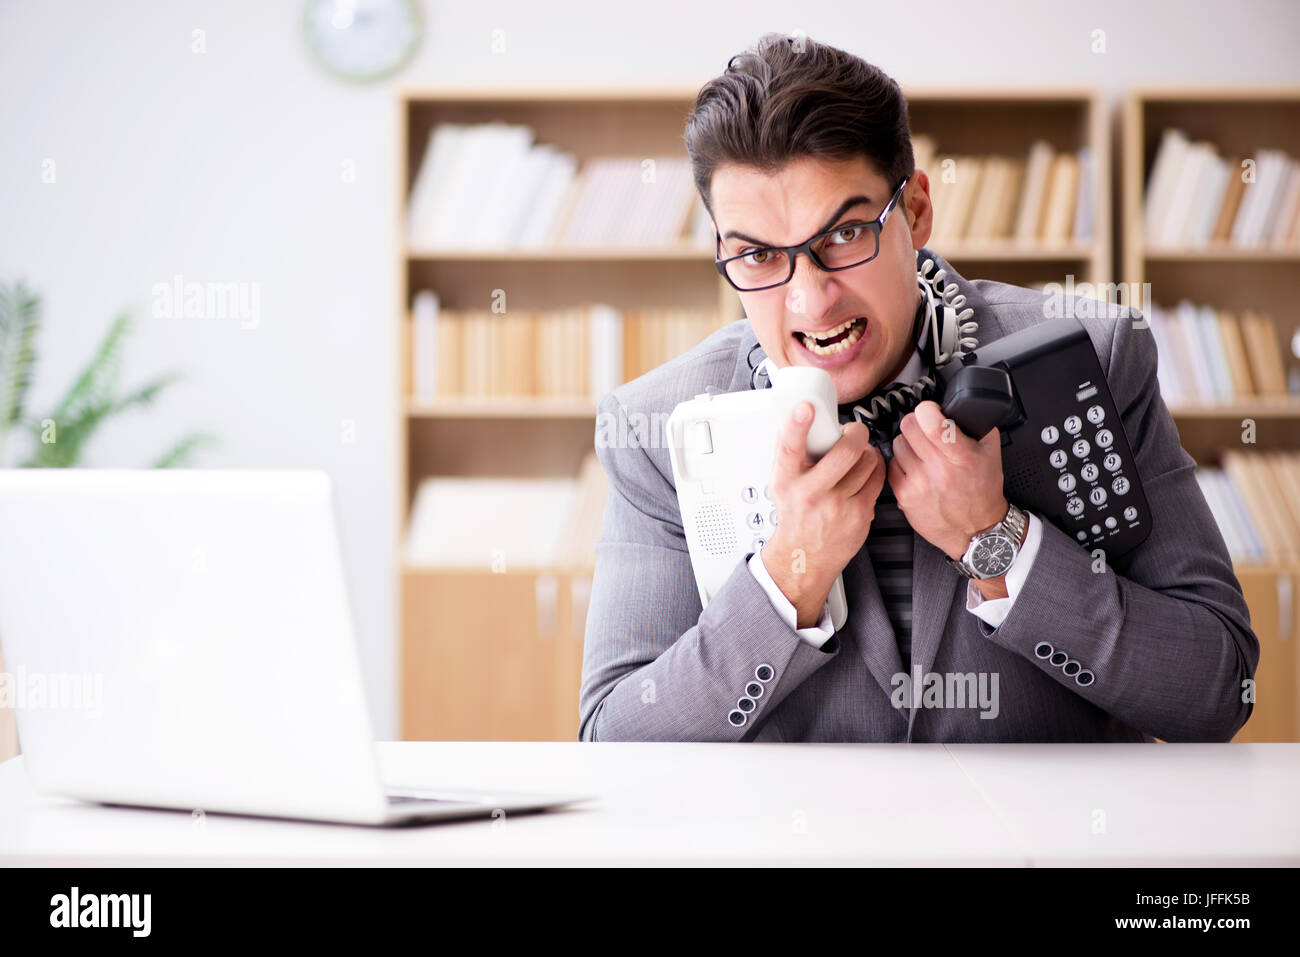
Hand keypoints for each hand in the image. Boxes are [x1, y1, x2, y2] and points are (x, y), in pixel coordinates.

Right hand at [761, 402, 885, 627]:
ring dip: (867, 451)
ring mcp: (837, 506)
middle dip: (856, 433)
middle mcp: (810, 493)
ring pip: (866, 461)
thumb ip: (789, 453)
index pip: (789, 448)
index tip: (806, 407)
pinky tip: (867, 468)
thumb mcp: (781, 483)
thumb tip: (798, 418)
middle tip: (853, 431)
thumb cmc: (795, 514)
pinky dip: (875, 467)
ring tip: (859, 452)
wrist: (805, 556)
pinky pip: (877, 478)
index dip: (797, 425)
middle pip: (844, 452)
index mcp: (786, 481)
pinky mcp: (859, 514)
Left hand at [887, 400, 1008, 561]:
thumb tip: (960, 406)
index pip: (931, 421)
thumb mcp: (991, 454)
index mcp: (962, 456)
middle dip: (916, 423)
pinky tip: (915, 469)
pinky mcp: (904, 496)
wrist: (976, 530)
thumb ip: (979, 425)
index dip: (928, 409)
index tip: (931, 411)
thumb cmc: (982, 492)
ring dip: (907, 444)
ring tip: (922, 453)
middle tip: (924, 430)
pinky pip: (891, 465)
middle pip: (908, 426)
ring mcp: (919, 483)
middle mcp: (939, 470)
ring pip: (897, 443)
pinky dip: (901, 464)